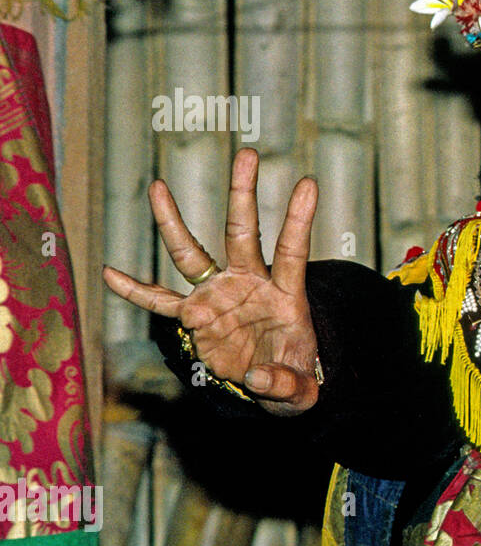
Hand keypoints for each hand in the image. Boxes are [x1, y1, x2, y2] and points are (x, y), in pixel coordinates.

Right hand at [103, 147, 321, 415]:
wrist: (275, 386)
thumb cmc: (295, 379)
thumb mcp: (299, 392)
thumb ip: (285, 385)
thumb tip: (257, 377)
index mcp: (285, 294)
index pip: (293, 250)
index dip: (299, 219)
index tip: (308, 182)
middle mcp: (250, 285)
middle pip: (243, 234)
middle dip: (243, 194)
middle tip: (247, 153)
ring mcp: (219, 296)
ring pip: (192, 256)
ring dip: (174, 223)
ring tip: (156, 187)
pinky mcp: (195, 316)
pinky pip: (160, 302)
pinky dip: (136, 290)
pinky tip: (108, 272)